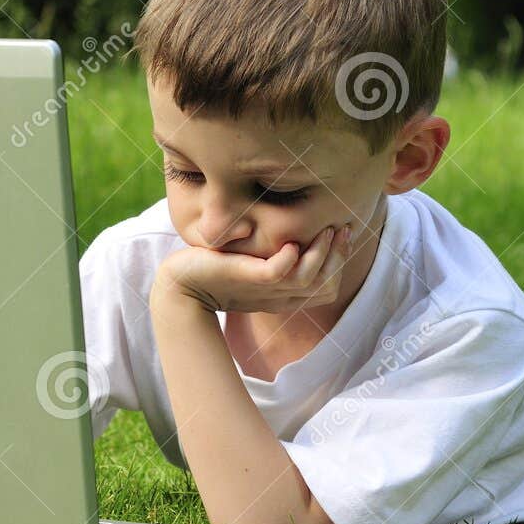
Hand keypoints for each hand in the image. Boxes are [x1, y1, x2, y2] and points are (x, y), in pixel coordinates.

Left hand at [153, 223, 353, 314]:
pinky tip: (290, 244)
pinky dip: (288, 261)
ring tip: (326, 229)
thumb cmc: (214, 271)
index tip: (343, 232)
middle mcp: (278, 296)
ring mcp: (262, 289)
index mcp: (284, 296)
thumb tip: (296, 230)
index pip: (326, 288)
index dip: (339, 262)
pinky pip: (276, 274)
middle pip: (325, 285)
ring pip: (308, 280)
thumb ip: (276, 255)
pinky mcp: (245, 278)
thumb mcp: (252, 265)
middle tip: (342, 227)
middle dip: (339, 256)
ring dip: (321, 254)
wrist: (180, 284)